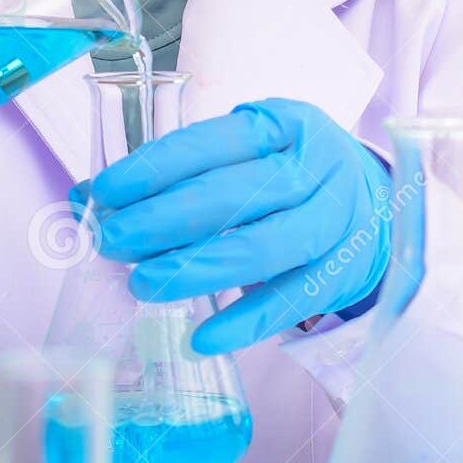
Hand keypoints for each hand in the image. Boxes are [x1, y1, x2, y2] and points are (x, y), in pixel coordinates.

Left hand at [74, 98, 392, 354]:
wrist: (376, 211)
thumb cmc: (291, 179)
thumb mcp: (247, 156)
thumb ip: (177, 174)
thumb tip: (86, 199)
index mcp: (287, 126)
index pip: (213, 143)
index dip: (155, 168)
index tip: (104, 192)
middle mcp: (318, 169)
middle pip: (235, 195)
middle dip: (164, 220)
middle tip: (112, 242)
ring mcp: (335, 223)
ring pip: (262, 247)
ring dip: (196, 269)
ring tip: (143, 284)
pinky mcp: (340, 274)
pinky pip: (288, 301)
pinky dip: (242, 323)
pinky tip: (199, 336)